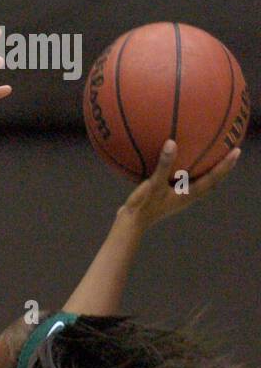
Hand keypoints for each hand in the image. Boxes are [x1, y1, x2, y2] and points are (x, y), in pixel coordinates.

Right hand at [120, 139, 239, 231]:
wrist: (129, 225)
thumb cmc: (143, 207)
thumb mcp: (153, 185)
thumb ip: (164, 165)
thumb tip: (171, 142)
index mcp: (188, 195)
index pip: (212, 178)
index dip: (225, 166)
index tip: (237, 151)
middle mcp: (187, 196)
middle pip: (211, 180)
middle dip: (222, 167)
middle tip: (232, 151)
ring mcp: (178, 197)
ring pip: (199, 181)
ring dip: (208, 169)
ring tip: (213, 154)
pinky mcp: (168, 196)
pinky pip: (184, 180)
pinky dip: (187, 169)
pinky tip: (180, 159)